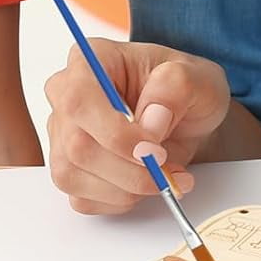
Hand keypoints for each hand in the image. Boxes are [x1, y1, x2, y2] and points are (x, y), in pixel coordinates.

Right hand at [45, 39, 230, 214]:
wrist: (187, 116)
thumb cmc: (185, 89)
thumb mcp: (197, 77)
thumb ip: (176, 88)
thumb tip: (151, 121)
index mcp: (91, 59)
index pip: (80, 100)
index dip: (114, 133)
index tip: (153, 150)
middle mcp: (66, 94)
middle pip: (76, 145)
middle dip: (128, 169)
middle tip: (167, 168)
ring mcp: (62, 133)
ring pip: (73, 175)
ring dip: (126, 188)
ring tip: (165, 176)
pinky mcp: (69, 168)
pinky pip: (82, 198)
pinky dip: (120, 201)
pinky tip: (146, 184)